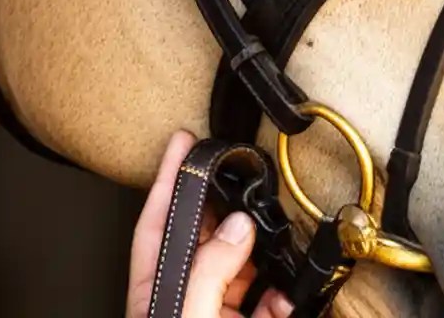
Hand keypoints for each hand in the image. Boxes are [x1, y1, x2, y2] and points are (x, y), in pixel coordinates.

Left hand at [126, 131, 293, 317]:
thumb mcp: (190, 314)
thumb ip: (209, 270)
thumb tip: (238, 227)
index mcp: (157, 291)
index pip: (159, 222)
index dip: (169, 178)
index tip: (182, 142)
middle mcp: (184, 298)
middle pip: (205, 238)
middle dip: (227, 207)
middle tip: (244, 176)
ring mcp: (213, 313)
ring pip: (239, 269)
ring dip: (261, 251)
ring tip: (274, 232)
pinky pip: (266, 305)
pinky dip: (280, 296)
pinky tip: (286, 292)